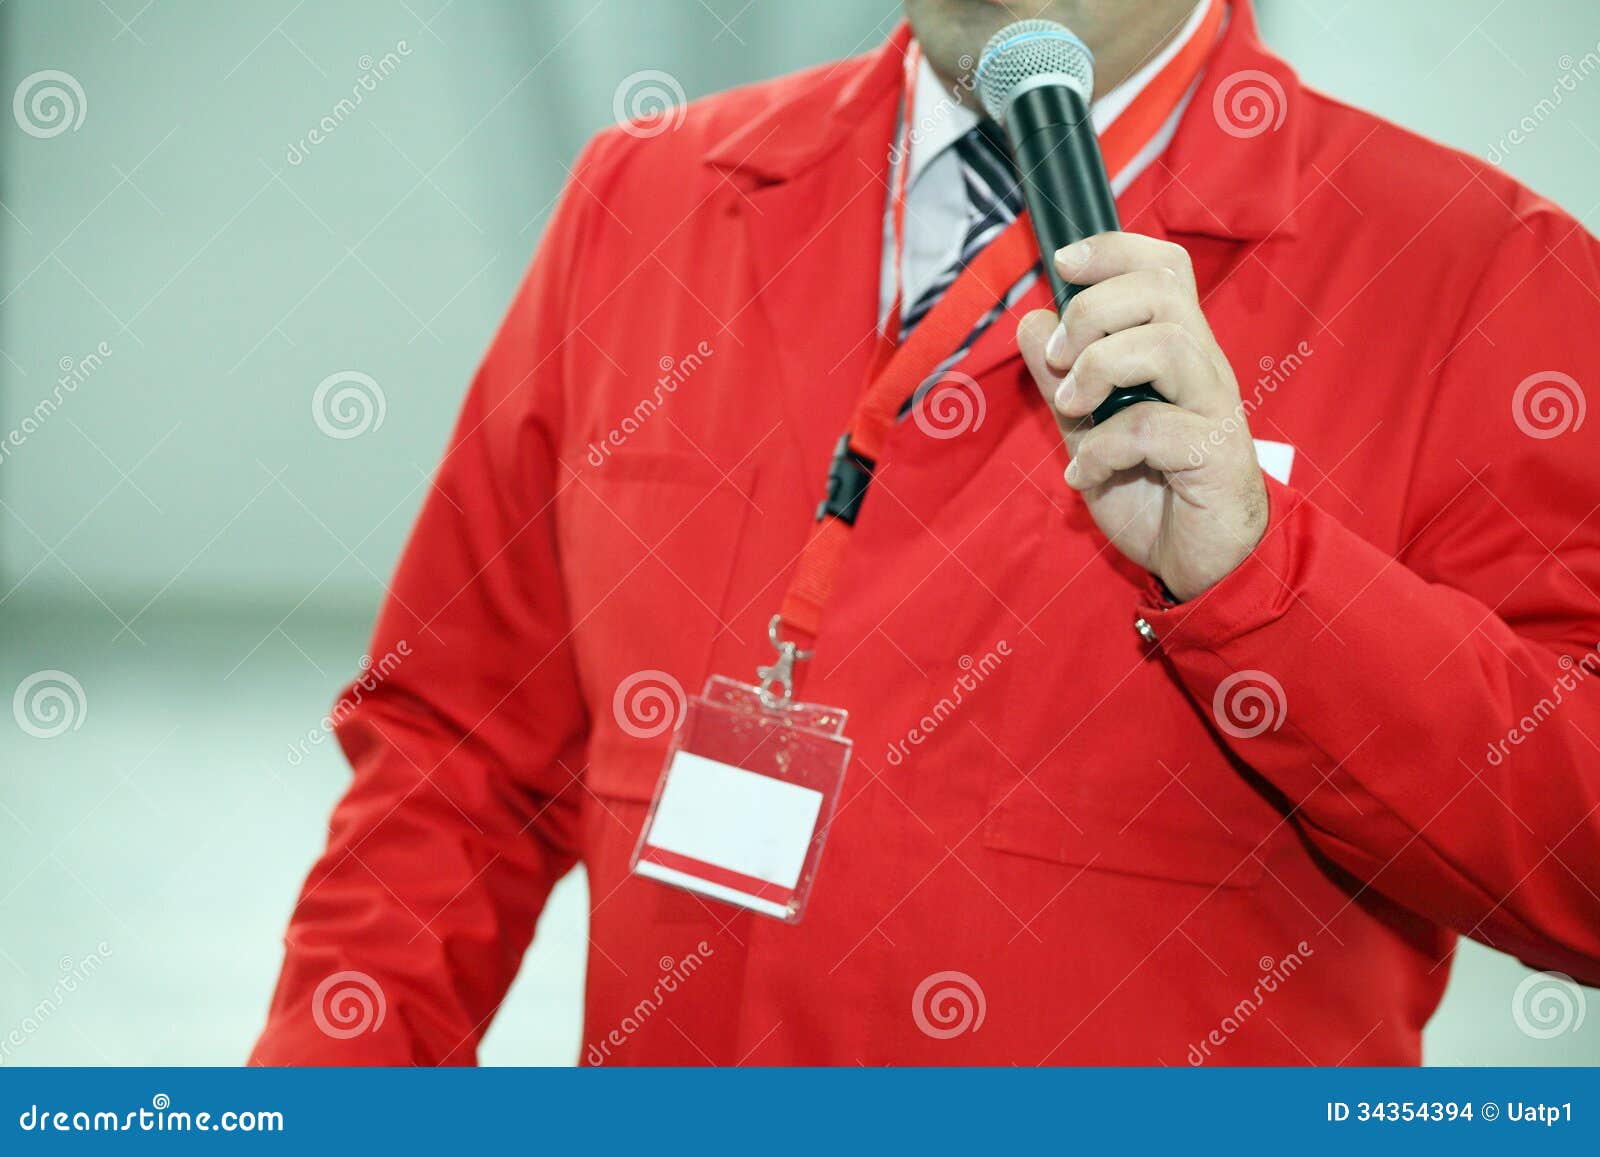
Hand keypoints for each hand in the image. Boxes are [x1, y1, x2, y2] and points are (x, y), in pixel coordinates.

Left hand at [1017, 232, 1267, 601]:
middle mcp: (1202, 368)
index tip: (1062, 262)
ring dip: (1100, 368)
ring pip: (1166, 344)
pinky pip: (1153, 428)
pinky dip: (1102, 448)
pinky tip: (1083, 474)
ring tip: (1072, 407)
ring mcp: (1214, 408)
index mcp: (1178, 352)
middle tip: (1060, 358)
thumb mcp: (1089, 431)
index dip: (1114, 251)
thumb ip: (1063, 379)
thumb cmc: (1152, 492)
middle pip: (1160, 291)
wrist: (1199, 563)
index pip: (1164, 269)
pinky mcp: (1215, 455)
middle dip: (1092, 311)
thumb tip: (1031, 322)